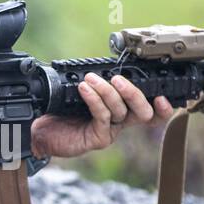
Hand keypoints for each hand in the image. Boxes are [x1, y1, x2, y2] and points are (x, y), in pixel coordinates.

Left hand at [29, 73, 173, 158]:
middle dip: (135, 93)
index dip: (163, 107)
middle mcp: (120, 122)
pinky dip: (94, 99)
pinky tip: (85, 89)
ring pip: (121, 111)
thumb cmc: (61, 112)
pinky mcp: (98, 139)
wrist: (40, 131)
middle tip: (118, 79)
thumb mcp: (82, 93)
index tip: (162, 94)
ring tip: (91, 79)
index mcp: (122, 111)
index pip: (151, 111)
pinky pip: (102, 116)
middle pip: (143, 112)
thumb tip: (104, 64)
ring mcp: (110, 131)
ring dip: (107, 91)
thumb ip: (98, 83)